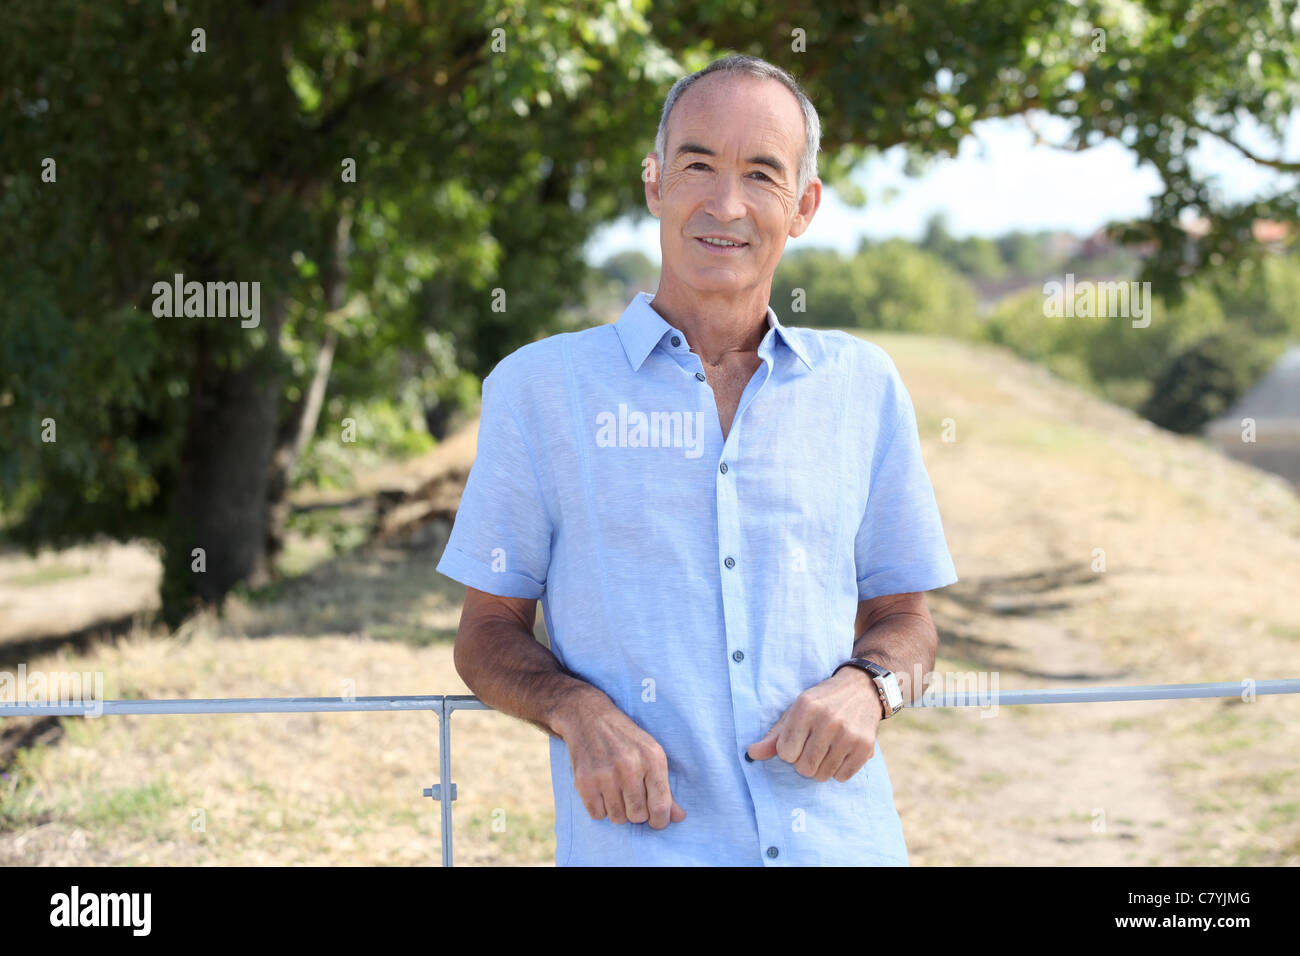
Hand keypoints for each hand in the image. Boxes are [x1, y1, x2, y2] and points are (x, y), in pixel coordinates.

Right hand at [554, 691, 685, 828]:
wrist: (589, 717)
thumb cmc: (626, 739)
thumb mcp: (651, 754)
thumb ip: (665, 788)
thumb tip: (678, 817)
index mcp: (652, 758)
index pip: (660, 805)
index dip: (660, 820)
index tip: (656, 820)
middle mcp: (629, 766)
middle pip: (638, 816)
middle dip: (637, 812)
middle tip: (632, 798)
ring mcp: (604, 774)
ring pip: (617, 818)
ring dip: (618, 811)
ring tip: (616, 792)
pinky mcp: (583, 781)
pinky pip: (597, 814)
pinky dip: (600, 808)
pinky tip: (601, 790)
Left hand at [746, 667, 882, 781]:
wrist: (861, 689)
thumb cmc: (821, 703)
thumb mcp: (795, 711)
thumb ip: (774, 736)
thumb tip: (751, 754)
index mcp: (805, 708)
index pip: (785, 753)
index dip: (789, 750)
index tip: (798, 740)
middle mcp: (828, 720)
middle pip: (803, 768)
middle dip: (804, 762)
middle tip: (813, 746)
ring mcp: (848, 734)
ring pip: (822, 775)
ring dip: (821, 767)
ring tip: (827, 748)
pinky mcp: (865, 746)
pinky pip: (842, 776)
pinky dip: (838, 770)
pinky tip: (841, 752)